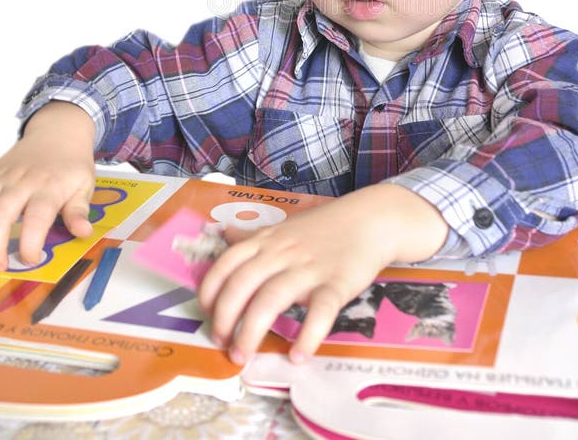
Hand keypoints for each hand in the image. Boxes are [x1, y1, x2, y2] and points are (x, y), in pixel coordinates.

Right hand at [0, 102, 95, 270]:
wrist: (58, 130)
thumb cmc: (72, 162)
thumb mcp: (84, 184)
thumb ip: (79, 210)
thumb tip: (83, 232)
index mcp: (49, 186)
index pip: (37, 217)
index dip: (31, 242)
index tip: (31, 259)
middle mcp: (22, 182)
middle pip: (1, 214)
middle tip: (0, 265)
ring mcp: (3, 177)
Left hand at [198, 183, 447, 364]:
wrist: (371, 219)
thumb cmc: (325, 225)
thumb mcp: (284, 226)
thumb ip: (254, 236)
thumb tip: (224, 235)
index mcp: (267, 240)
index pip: (227, 263)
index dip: (211, 291)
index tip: (206, 314)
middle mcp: (282, 253)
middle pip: (243, 284)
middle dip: (225, 318)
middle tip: (221, 344)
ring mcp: (309, 268)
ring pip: (271, 299)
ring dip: (251, 331)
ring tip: (242, 357)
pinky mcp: (336, 283)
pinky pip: (319, 311)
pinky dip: (307, 335)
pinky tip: (298, 357)